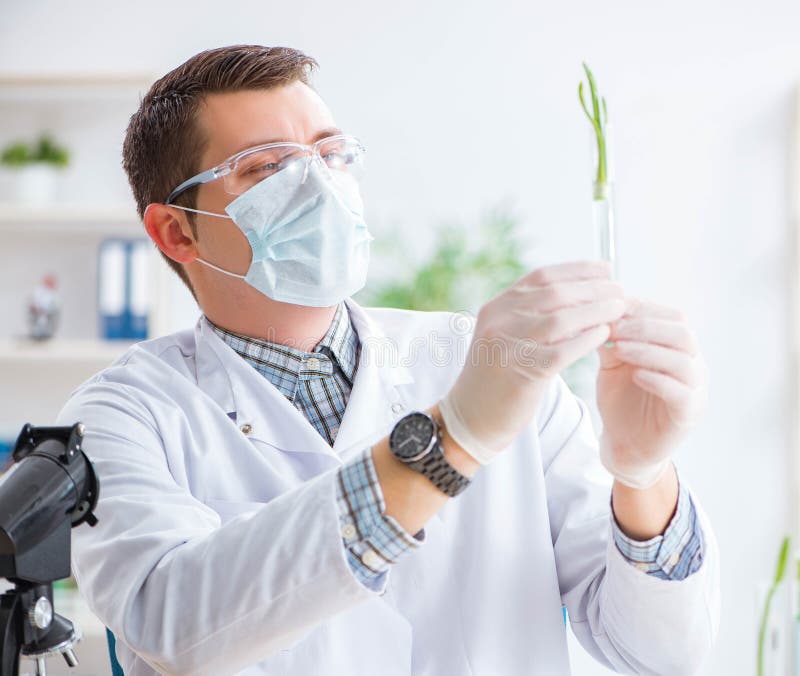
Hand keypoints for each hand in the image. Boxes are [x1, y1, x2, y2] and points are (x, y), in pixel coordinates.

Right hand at [439, 260, 625, 463]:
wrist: (471, 417)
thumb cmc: (498, 377)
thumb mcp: (507, 335)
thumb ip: (533, 315)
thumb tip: (582, 294)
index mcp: (497, 307)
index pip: (542, 277)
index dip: (578, 270)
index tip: (606, 270)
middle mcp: (499, 321)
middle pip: (555, 294)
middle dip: (593, 290)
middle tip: (620, 292)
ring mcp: (508, 346)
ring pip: (561, 319)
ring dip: (596, 311)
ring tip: (619, 310)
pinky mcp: (521, 372)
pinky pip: (562, 351)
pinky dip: (586, 340)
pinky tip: (604, 335)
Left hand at [597, 298, 708, 488]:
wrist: (624, 442)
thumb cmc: (622, 399)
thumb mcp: (613, 363)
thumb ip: (611, 339)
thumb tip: (601, 310)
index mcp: (679, 348)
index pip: (674, 317)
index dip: (645, 309)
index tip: (615, 306)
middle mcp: (694, 365)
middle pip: (682, 334)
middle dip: (646, 327)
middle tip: (615, 328)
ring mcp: (695, 390)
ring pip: (683, 361)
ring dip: (648, 350)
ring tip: (619, 348)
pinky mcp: (688, 414)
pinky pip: (681, 393)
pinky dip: (658, 380)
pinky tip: (635, 375)